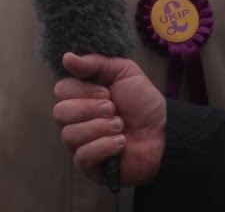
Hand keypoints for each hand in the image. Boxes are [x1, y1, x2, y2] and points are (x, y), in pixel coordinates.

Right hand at [53, 53, 165, 187]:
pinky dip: (104, 147)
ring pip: (69, 135)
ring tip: (121, 127)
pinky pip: (82, 156)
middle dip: (90, 109)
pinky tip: (121, 143)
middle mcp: (75, 120)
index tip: (106, 92)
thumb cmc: (143, 103)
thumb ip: (96, 63)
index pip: (61, 90)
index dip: (83, 90)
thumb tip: (67, 58)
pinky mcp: (89, 166)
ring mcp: (80, 144)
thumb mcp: (124, 73)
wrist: (164, 132)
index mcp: (80, 97)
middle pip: (60, 113)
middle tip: (114, 109)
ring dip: (100, 128)